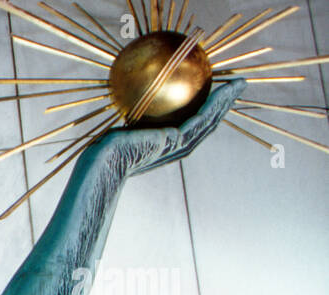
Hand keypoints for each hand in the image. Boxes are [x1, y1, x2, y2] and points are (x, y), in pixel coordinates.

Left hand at [94, 79, 245, 176]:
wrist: (104, 162)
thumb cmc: (106, 148)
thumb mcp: (123, 129)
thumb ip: (133, 116)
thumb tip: (130, 93)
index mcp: (170, 145)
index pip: (195, 125)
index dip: (209, 109)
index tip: (216, 93)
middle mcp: (180, 147)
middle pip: (209, 122)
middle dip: (224, 104)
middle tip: (236, 86)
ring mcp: (181, 145)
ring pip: (212, 118)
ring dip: (227, 101)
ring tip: (239, 84)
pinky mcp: (179, 140)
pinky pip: (203, 116)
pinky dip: (217, 102)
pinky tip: (224, 87)